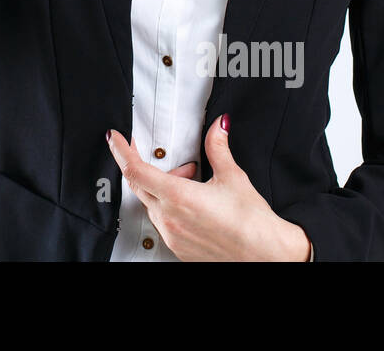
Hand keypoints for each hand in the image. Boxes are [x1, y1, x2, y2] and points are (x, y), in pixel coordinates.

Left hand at [106, 115, 311, 260]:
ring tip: (193, 183)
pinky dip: (170, 208)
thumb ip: (217, 148)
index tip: (115, 138)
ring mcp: (172, 236)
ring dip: (164, 189)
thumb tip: (217, 127)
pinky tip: (193, 205)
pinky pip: (163, 222)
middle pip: (140, 186)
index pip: (135, 170)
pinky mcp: (179, 249)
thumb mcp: (233, 177)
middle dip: (150, 168)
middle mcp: (169, 219)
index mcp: (178, 197)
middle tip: (174, 162)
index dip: (121, 151)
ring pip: (152, 204)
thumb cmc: (252, 222)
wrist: (268, 256)